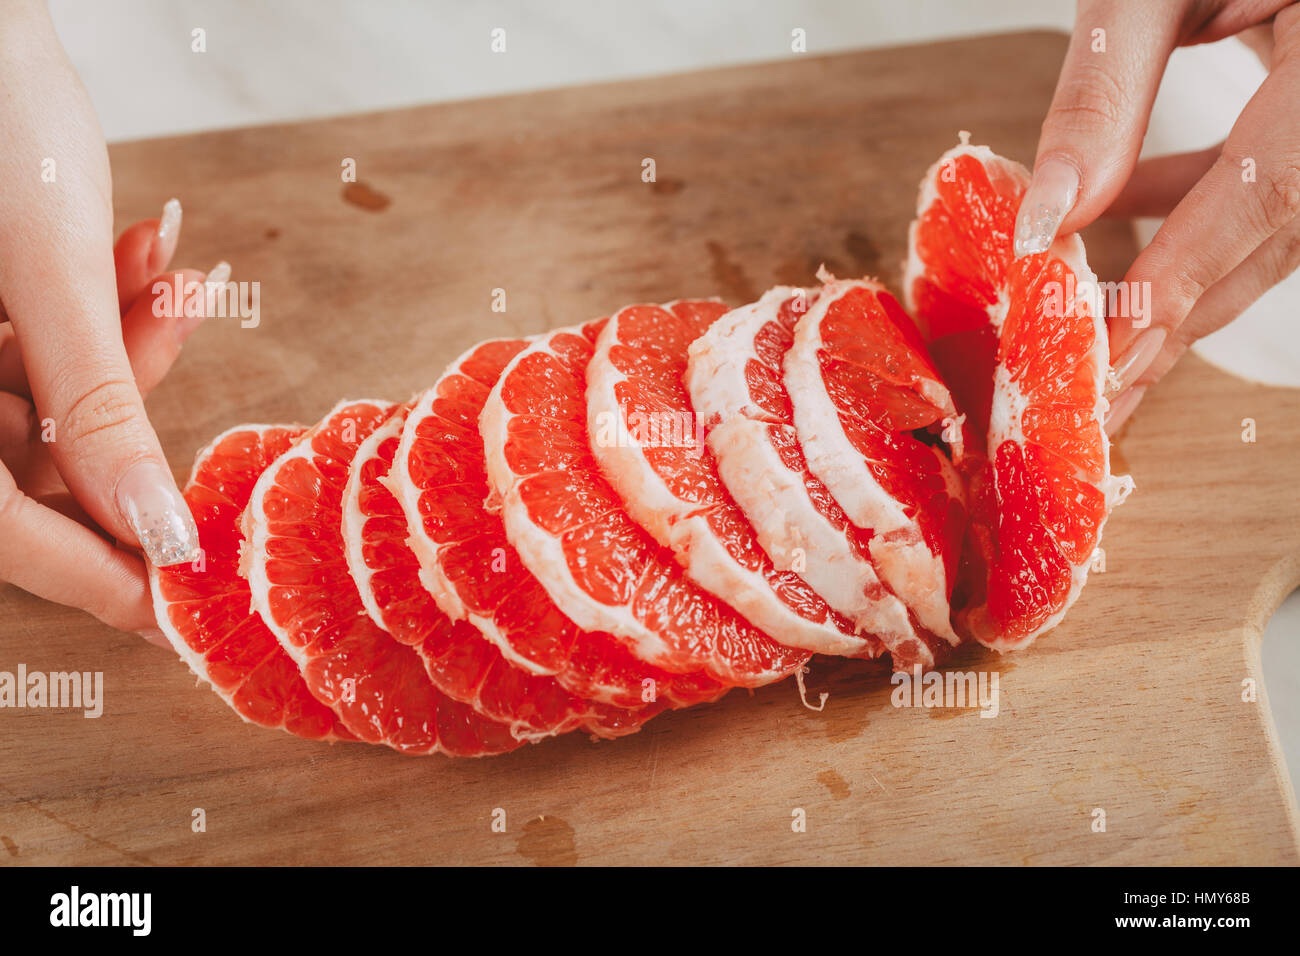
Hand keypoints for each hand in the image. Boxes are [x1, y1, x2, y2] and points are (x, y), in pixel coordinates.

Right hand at [0, 3, 216, 636]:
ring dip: (126, 342)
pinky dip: (105, 309)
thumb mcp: (43, 267)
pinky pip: (46, 344)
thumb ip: (99, 408)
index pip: (4, 531)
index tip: (181, 610)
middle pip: (34, 462)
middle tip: (179, 338)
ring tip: (158, 264)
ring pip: (52, 399)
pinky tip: (143, 254)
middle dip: (126, 406)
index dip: (95, 577)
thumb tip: (158, 538)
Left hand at [1012, 0, 1299, 431]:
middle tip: (1104, 392)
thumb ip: (1110, 88)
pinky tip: (1138, 211)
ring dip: (1192, 265)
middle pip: (1287, 229)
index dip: (1182, 280)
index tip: (1109, 354)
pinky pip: (1286, 173)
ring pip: (1290, 214)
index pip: (1267, 195)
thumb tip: (1054, 212)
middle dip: (1185, 312)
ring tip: (1105, 321)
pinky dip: (1212, 201)